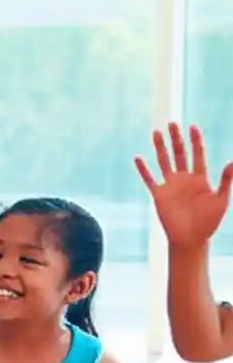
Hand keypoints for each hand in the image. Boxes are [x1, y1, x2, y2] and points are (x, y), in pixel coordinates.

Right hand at [135, 123, 232, 248]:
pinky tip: (138, 158)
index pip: (197, 154)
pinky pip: (150, 179)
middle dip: (176, 138)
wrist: (191, 239)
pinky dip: (144, 169)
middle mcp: (184, 179)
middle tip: (172, 123)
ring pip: (164, 162)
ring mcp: (171, 186)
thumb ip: (225, 181)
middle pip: (179, 153)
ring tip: (156, 132)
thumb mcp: (221, 200)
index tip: (193, 126)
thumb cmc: (209, 222)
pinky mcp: (159, 195)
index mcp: (200, 178)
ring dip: (160, 147)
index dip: (195, 140)